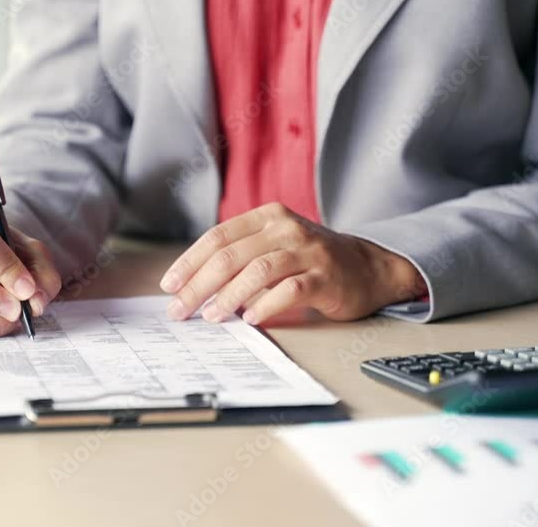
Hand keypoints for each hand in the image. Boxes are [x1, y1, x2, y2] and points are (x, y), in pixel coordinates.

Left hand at [159, 203, 424, 324]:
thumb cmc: (311, 261)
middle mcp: (286, 229)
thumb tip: (192, 289)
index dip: (190, 261)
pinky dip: (267, 305)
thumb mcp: (274, 247)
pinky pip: (291, 290)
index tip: (169, 285)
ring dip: (228, 296)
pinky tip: (251, 319)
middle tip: (180, 309)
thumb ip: (240, 259)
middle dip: (199, 285)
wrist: (368, 268)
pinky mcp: (326, 277)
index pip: (218, 237)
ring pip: (258, 271)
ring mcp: (308, 251)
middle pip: (231, 256)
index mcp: (267, 217)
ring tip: (211, 316)